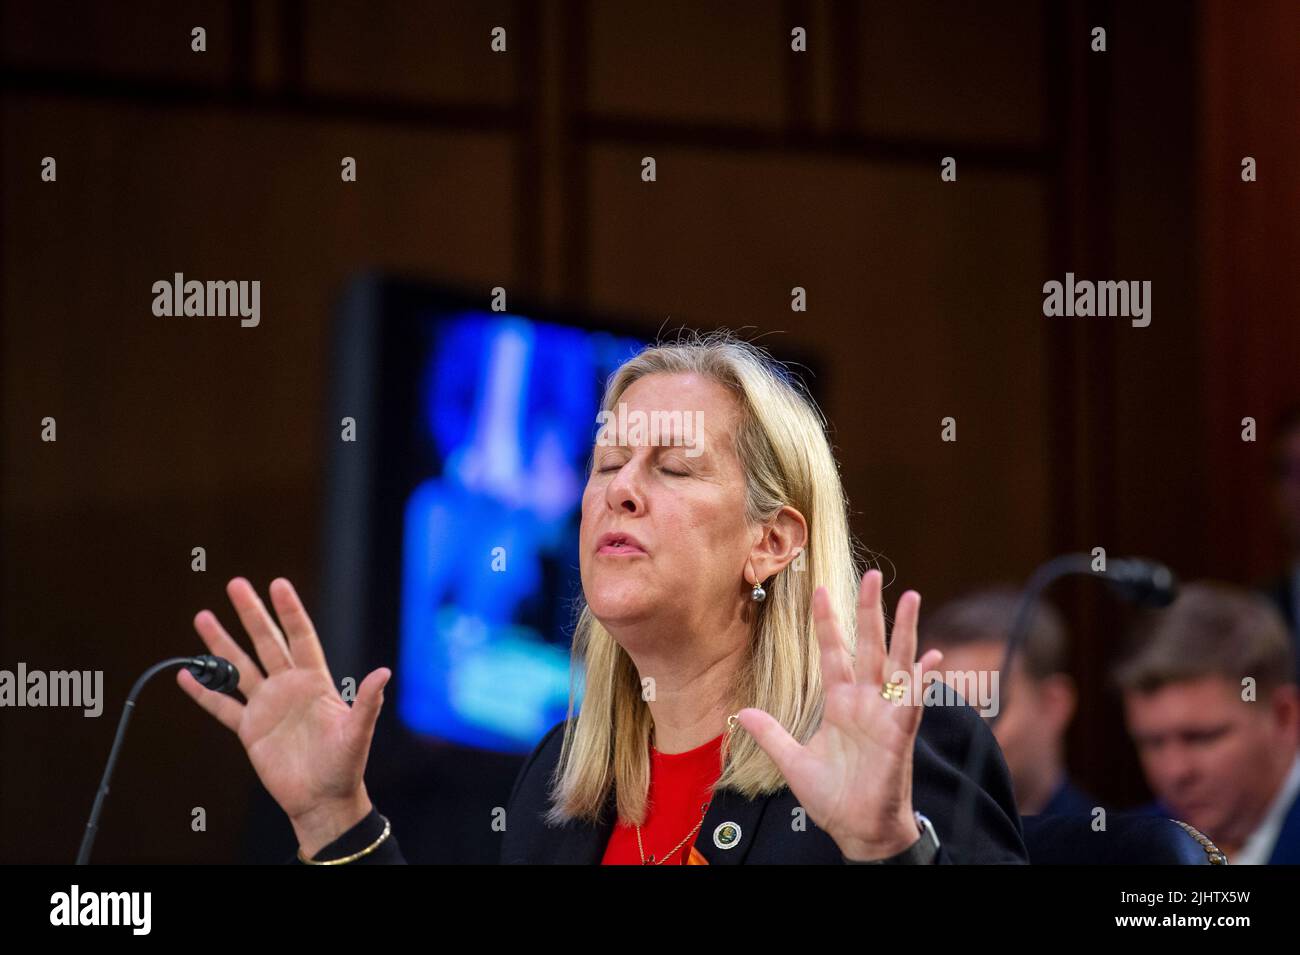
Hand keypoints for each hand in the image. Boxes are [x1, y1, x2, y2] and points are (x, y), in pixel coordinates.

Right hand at [176, 577, 390, 856]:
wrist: (323, 799)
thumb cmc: (345, 765)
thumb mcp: (357, 732)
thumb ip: (367, 702)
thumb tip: (384, 672)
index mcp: (314, 682)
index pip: (300, 638)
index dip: (290, 612)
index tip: (278, 584)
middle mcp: (288, 687)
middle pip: (266, 643)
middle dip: (251, 614)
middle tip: (235, 584)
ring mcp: (267, 706)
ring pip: (239, 668)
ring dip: (221, 644)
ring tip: (203, 617)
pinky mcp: (250, 730)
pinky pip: (223, 707)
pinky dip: (204, 692)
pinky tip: (186, 675)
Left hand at [737, 569, 942, 860]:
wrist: (856, 830)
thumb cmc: (833, 798)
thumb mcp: (793, 762)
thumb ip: (771, 734)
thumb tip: (742, 713)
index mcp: (841, 703)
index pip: (833, 653)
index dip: (827, 623)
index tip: (819, 591)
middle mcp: (865, 702)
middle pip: (868, 646)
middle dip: (869, 611)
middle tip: (871, 574)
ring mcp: (885, 714)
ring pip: (896, 663)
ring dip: (904, 631)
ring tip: (910, 597)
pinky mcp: (900, 734)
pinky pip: (913, 701)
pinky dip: (922, 679)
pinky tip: (931, 657)